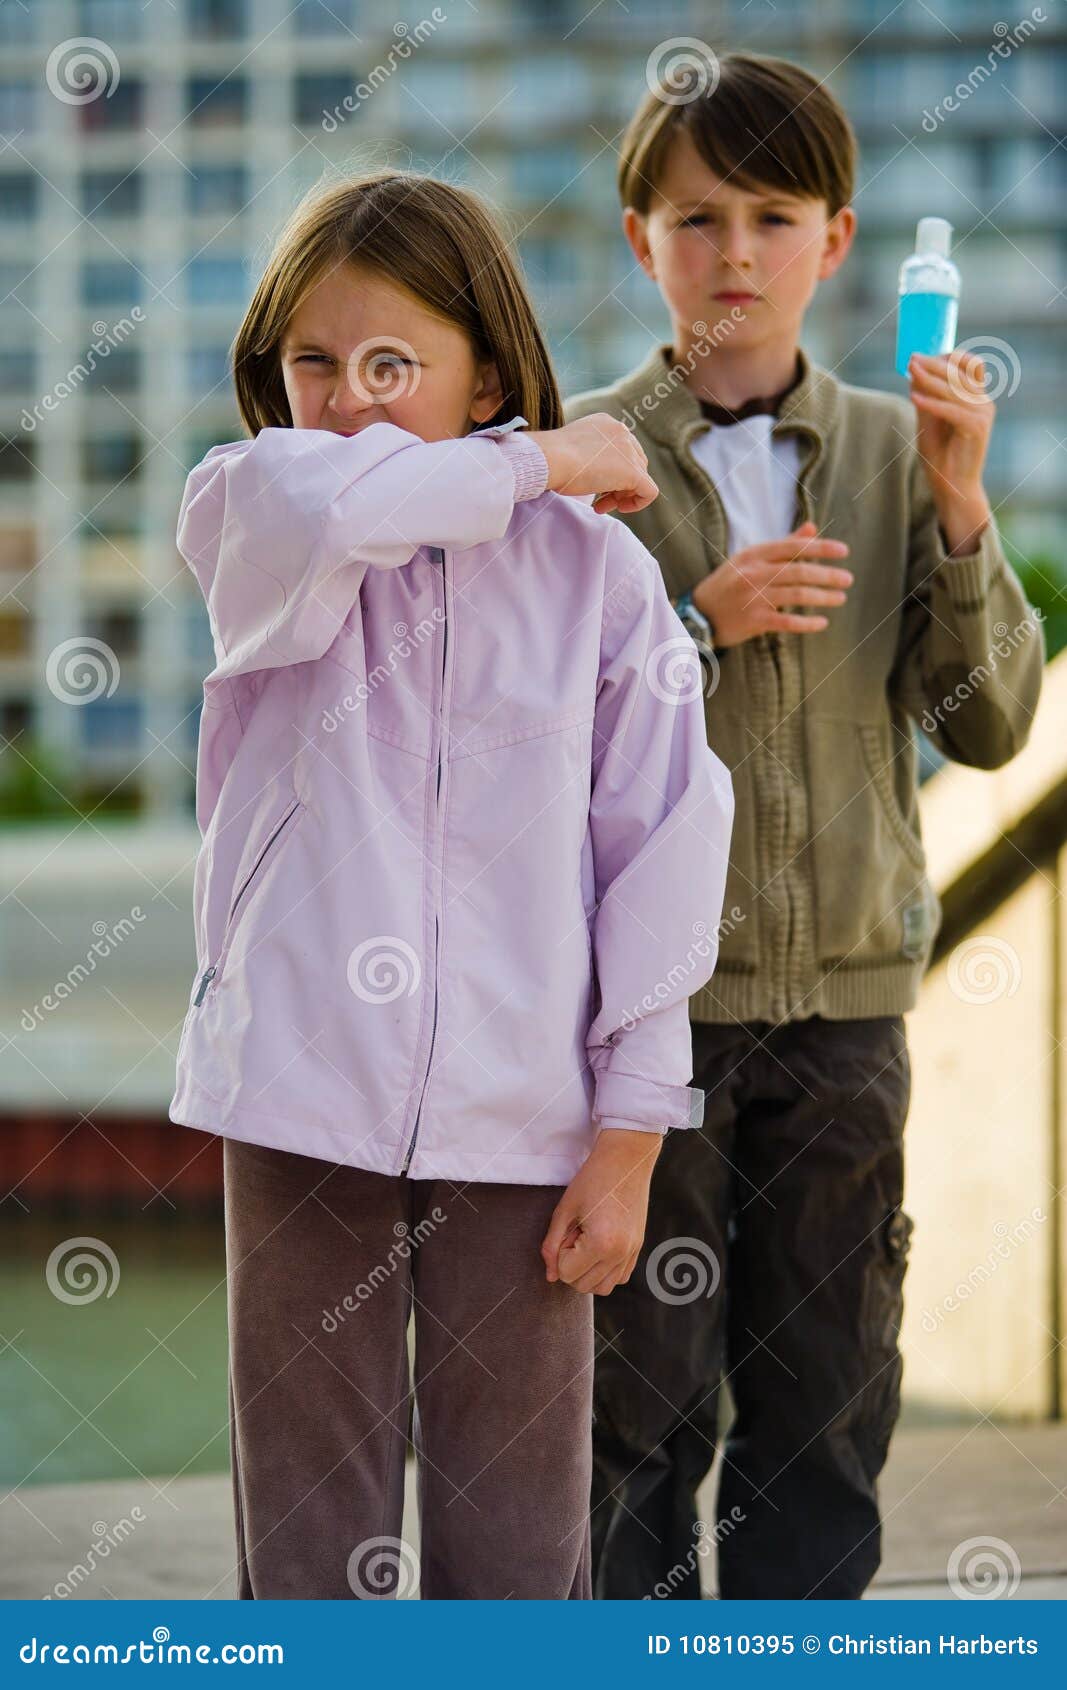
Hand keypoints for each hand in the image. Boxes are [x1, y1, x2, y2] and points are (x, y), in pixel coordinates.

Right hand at [527, 414, 658, 514]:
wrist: (549, 458)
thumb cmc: (551, 458)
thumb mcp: (572, 448)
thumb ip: (588, 454)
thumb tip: (590, 471)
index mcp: (607, 424)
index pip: (621, 450)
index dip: (612, 471)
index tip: (594, 485)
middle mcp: (622, 432)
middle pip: (634, 463)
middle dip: (618, 484)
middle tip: (599, 499)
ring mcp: (630, 451)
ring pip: (640, 478)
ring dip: (622, 495)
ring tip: (602, 505)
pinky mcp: (633, 472)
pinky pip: (649, 492)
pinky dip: (638, 503)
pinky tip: (620, 508)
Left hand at [540, 1128, 661, 1294]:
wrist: (626, 1159)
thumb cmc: (592, 1180)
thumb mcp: (564, 1210)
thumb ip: (552, 1245)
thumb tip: (550, 1276)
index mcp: (601, 1244)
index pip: (566, 1274)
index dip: (559, 1255)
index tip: (566, 1231)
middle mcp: (620, 1254)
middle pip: (583, 1286)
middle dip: (572, 1266)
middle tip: (575, 1234)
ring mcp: (632, 1252)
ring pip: (602, 1287)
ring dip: (588, 1273)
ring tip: (586, 1242)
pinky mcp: (638, 1248)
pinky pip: (619, 1277)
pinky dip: (605, 1271)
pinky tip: (599, 1246)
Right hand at [691, 521, 852, 645]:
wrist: (699, 613)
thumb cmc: (731, 583)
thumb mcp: (751, 559)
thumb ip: (784, 545)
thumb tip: (813, 528)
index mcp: (754, 554)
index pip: (794, 547)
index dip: (821, 548)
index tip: (843, 551)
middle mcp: (754, 573)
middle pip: (799, 571)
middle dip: (828, 575)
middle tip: (848, 579)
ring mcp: (753, 597)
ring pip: (797, 595)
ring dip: (823, 597)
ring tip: (840, 598)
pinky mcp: (753, 621)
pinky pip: (787, 622)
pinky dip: (807, 623)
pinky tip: (822, 622)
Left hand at [908, 350, 993, 556]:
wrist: (951, 486)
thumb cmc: (940, 454)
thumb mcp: (929, 419)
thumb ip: (927, 396)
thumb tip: (915, 371)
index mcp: (976, 398)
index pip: (970, 364)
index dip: (947, 357)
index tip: (920, 357)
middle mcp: (984, 403)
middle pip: (961, 372)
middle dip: (934, 364)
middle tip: (912, 359)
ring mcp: (983, 415)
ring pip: (955, 389)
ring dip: (930, 380)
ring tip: (910, 373)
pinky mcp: (977, 429)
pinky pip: (952, 410)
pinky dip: (932, 403)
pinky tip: (914, 398)